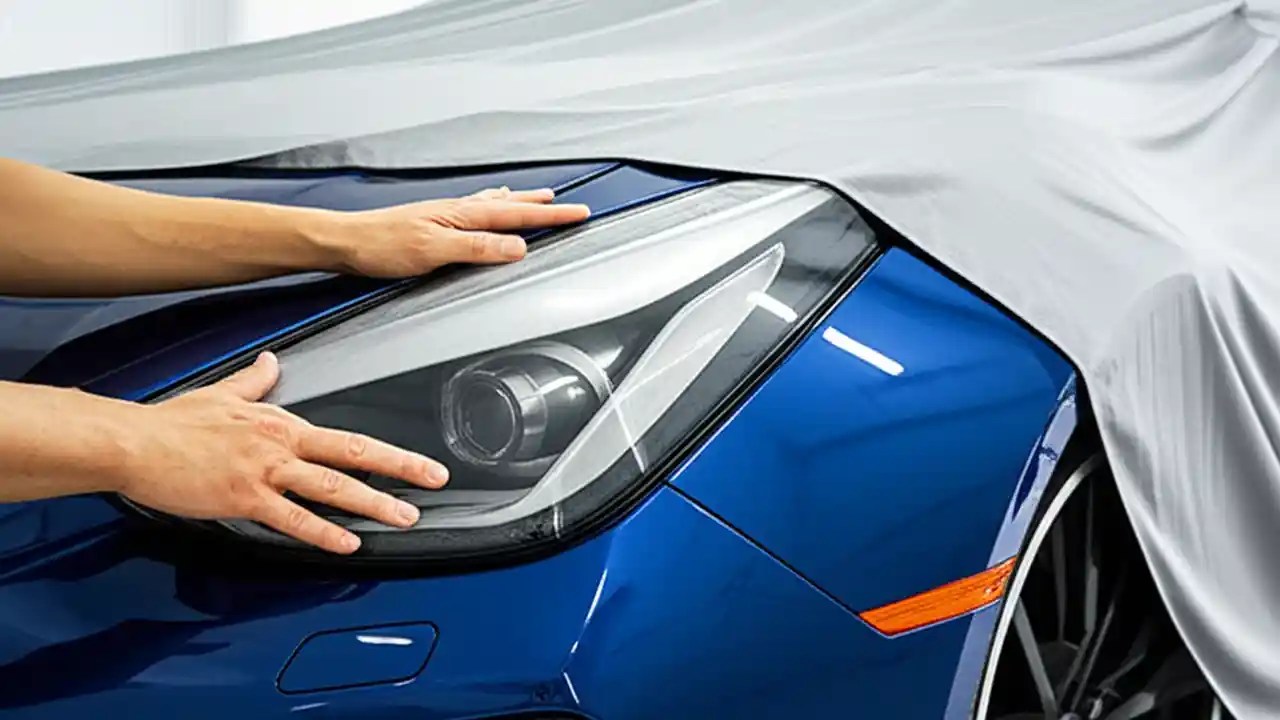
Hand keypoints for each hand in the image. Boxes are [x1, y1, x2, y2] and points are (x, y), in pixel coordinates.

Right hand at [118, 352, 444, 553]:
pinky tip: (347, 543)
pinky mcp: (243, 497)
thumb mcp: (222, 393)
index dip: (390, 451)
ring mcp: (265, 471)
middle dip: (400, 468)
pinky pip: (292, 518)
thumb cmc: (173, 422)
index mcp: (281, 422)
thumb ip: (255, 380)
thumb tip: (272, 361)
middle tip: (434, 480)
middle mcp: (281, 444)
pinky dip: (323, 532)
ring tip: (404, 516)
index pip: (350, 437)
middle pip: (354, 454)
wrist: (133, 442)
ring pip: (331, 487)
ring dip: (372, 503)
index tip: (419, 462)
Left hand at [325, 186, 590, 277]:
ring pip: (494, 205)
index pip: (517, 214)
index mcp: (463, 215)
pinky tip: (487, 206)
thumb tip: (518, 247)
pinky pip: (476, 210)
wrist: (344, 242)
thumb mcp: (435, 251)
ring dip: (520, 201)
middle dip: (542, 205)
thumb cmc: (382, 246)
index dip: (550, 215)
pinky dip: (493, 206)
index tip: (578, 213)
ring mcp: (446, 215)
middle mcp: (457, 210)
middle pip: (510, 204)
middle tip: (569, 204)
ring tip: (538, 196)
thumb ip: (478, 248)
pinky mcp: (435, 224)